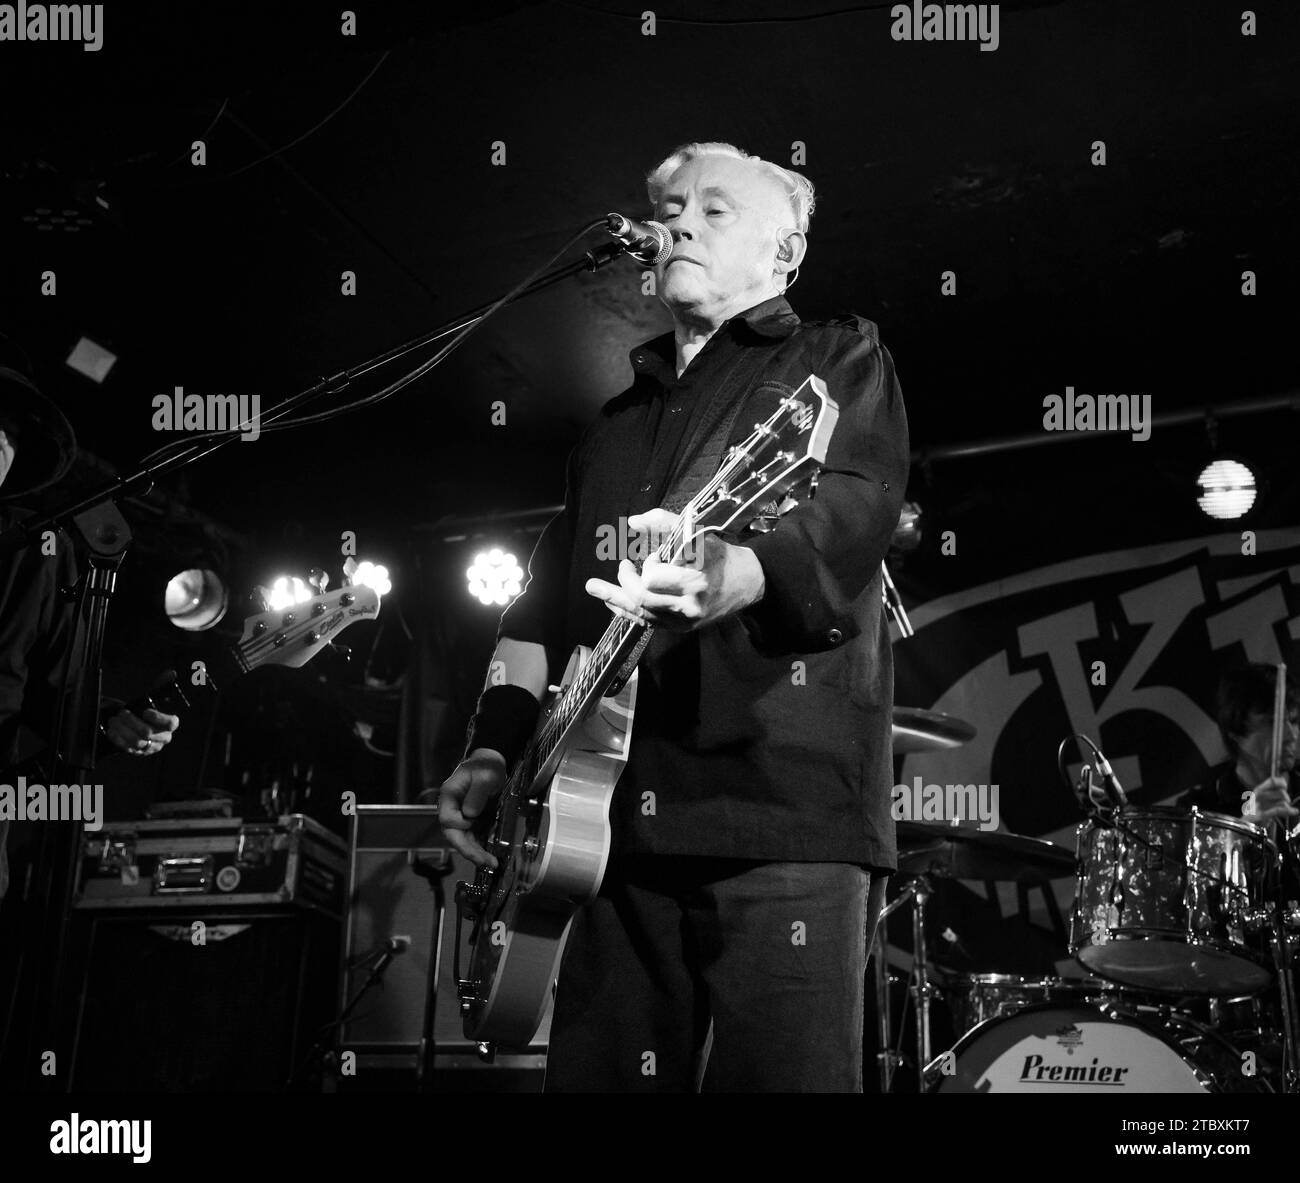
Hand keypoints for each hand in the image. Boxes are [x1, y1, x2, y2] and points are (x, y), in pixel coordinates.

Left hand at [104, 708, 179, 756]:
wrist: (140, 726)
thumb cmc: (146, 714)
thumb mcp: (151, 707)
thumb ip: (149, 705)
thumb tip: (140, 703)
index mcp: (170, 725)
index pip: (170, 723)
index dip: (158, 718)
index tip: (145, 712)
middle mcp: (164, 738)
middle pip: (147, 732)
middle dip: (131, 721)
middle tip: (121, 713)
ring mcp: (152, 747)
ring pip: (136, 741)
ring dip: (122, 729)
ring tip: (114, 720)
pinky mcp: (140, 753)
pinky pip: (127, 748)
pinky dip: (118, 739)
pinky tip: (111, 730)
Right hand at [430, 748, 506, 868]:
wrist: (491, 763)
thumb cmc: (486, 765)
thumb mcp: (485, 775)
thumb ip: (477, 793)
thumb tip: (470, 814)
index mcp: (449, 796)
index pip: (447, 818)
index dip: (459, 824)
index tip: (472, 821)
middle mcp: (451, 808)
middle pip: (453, 834)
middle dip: (468, 849)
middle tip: (484, 861)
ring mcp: (460, 816)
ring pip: (462, 839)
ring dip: (475, 853)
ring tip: (490, 863)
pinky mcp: (470, 820)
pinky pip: (471, 837)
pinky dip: (479, 848)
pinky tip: (489, 857)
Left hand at [583, 508, 764, 631]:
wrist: (748, 583)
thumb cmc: (721, 555)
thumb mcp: (697, 534)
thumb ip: (665, 523)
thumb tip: (634, 521)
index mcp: (695, 580)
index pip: (653, 578)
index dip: (648, 566)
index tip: (655, 555)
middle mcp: (688, 605)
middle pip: (642, 599)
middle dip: (625, 581)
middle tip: (623, 565)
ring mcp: (684, 620)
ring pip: (640, 613)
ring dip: (615, 597)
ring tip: (593, 587)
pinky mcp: (681, 628)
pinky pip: (646, 623)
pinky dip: (626, 611)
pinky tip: (611, 601)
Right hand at [1242, 774, 1297, 824]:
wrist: (1248, 824)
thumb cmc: (1258, 810)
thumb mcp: (1264, 798)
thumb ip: (1273, 789)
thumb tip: (1284, 779)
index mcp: (1259, 789)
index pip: (1272, 781)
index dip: (1281, 783)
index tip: (1285, 786)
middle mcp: (1258, 796)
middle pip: (1281, 793)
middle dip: (1287, 798)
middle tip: (1285, 802)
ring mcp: (1259, 805)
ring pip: (1282, 802)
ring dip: (1287, 807)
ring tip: (1285, 810)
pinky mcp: (1261, 815)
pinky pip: (1278, 810)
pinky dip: (1288, 811)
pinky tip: (1294, 811)